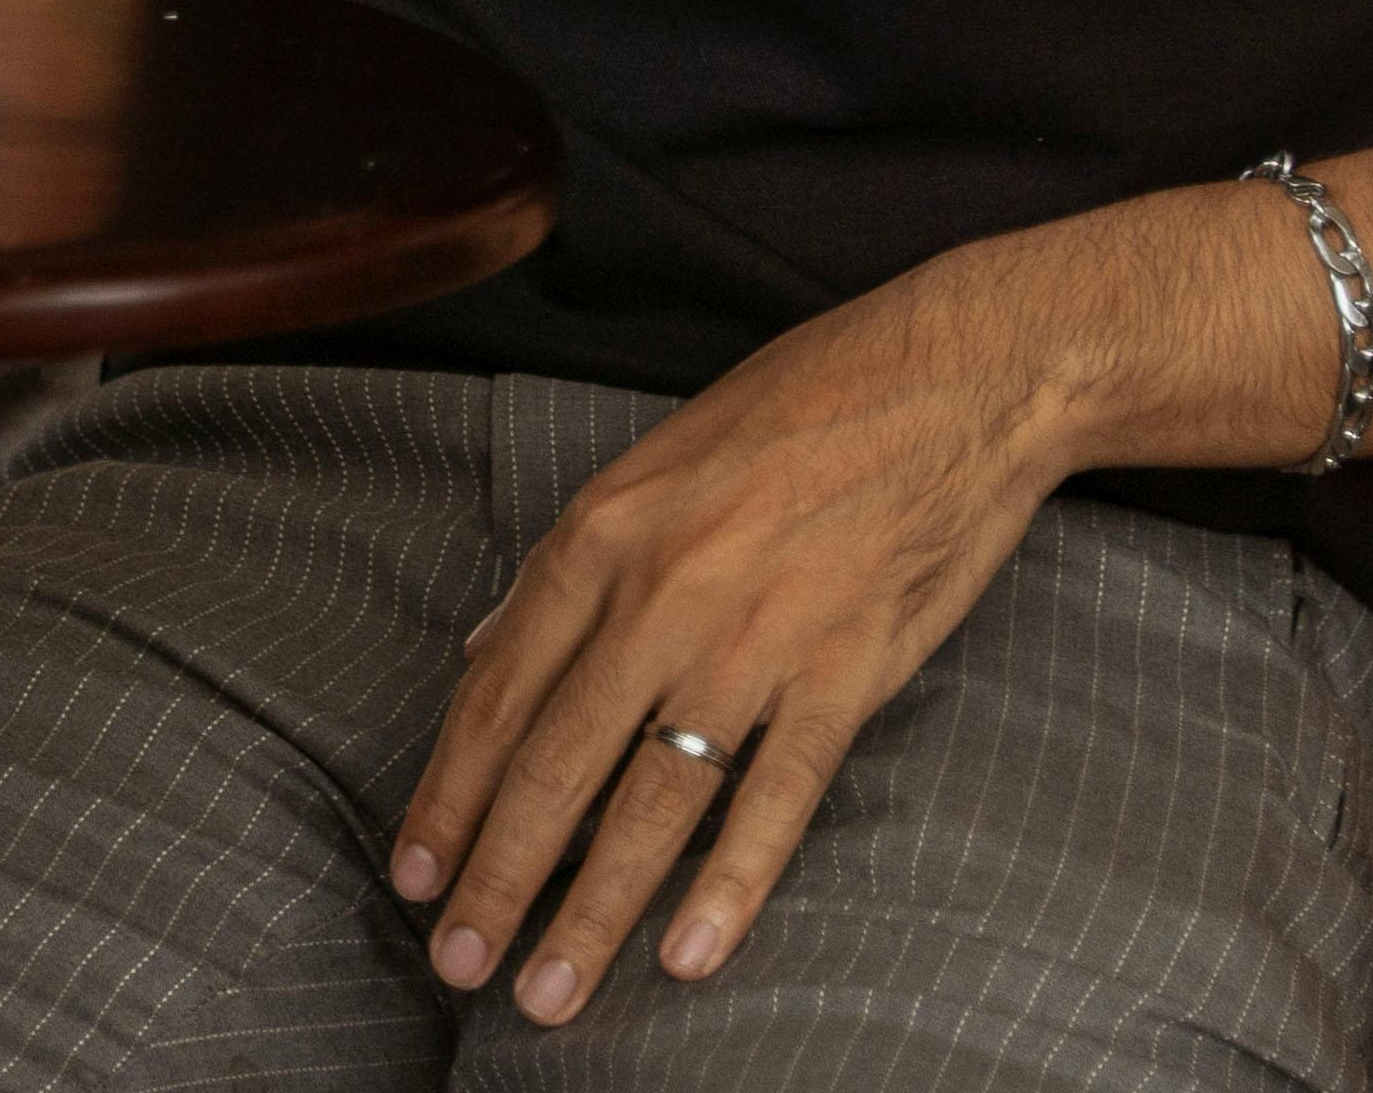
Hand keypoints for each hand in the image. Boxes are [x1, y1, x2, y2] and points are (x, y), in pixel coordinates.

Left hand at [384, 263, 1076, 1028]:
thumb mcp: (651, 462)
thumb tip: (488, 650)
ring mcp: (755, 639)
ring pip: (651, 802)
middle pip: (554, 763)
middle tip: (457, 965)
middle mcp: (660, 593)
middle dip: (497, 876)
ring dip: (591, 910)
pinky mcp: (847, 672)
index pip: (497, 694)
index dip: (448, 795)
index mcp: (600, 534)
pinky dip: (730, 885)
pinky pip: (775, 800)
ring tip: (546, 994)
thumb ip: (566, 565)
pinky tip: (687, 955)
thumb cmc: (798, 409)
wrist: (958, 378)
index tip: (414, 874)